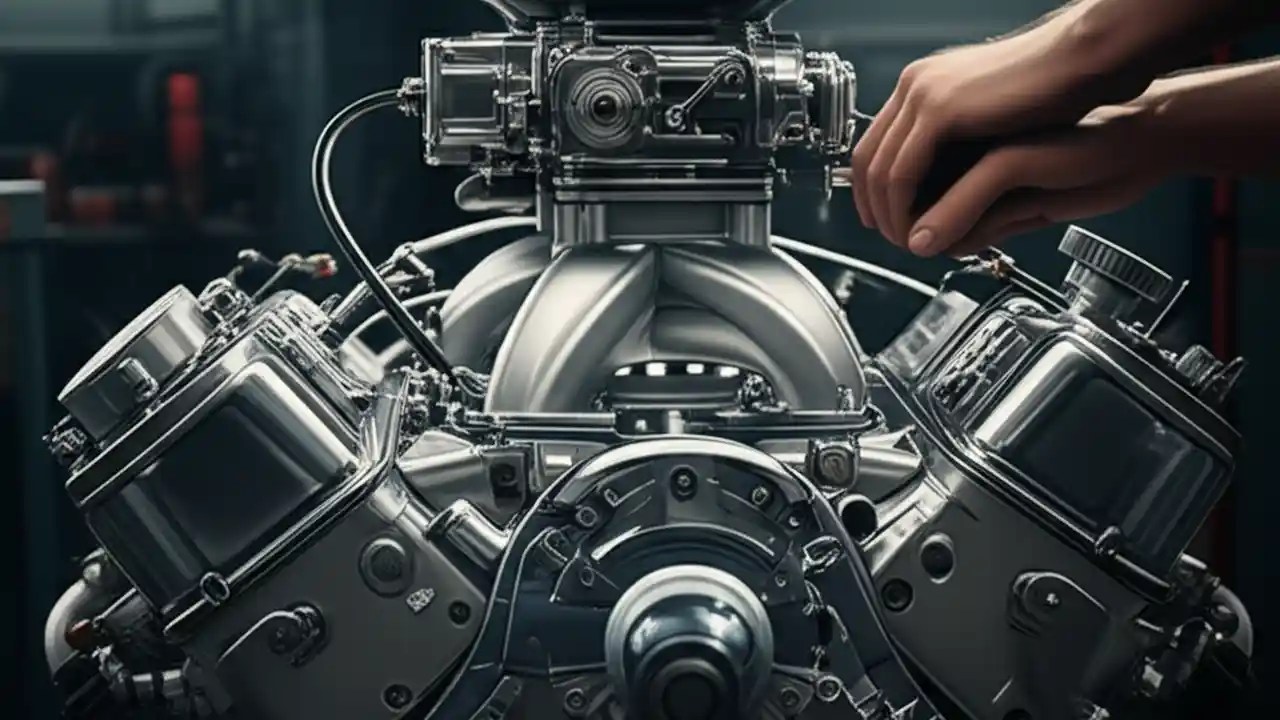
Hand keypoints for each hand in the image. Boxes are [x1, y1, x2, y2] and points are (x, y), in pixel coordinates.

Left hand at [851, 9, 1150, 248]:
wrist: (1082, 61)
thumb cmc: (1051, 89)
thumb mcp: (990, 122)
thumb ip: (961, 149)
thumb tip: (946, 183)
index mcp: (925, 84)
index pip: (876, 143)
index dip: (871, 188)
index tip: (880, 218)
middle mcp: (915, 85)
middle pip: (869, 158)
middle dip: (873, 206)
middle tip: (890, 238)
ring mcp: (923, 95)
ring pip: (881, 170)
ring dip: (888, 214)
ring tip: (906, 243)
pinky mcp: (940, 111)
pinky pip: (902, 173)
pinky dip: (903, 209)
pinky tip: (918, 230)